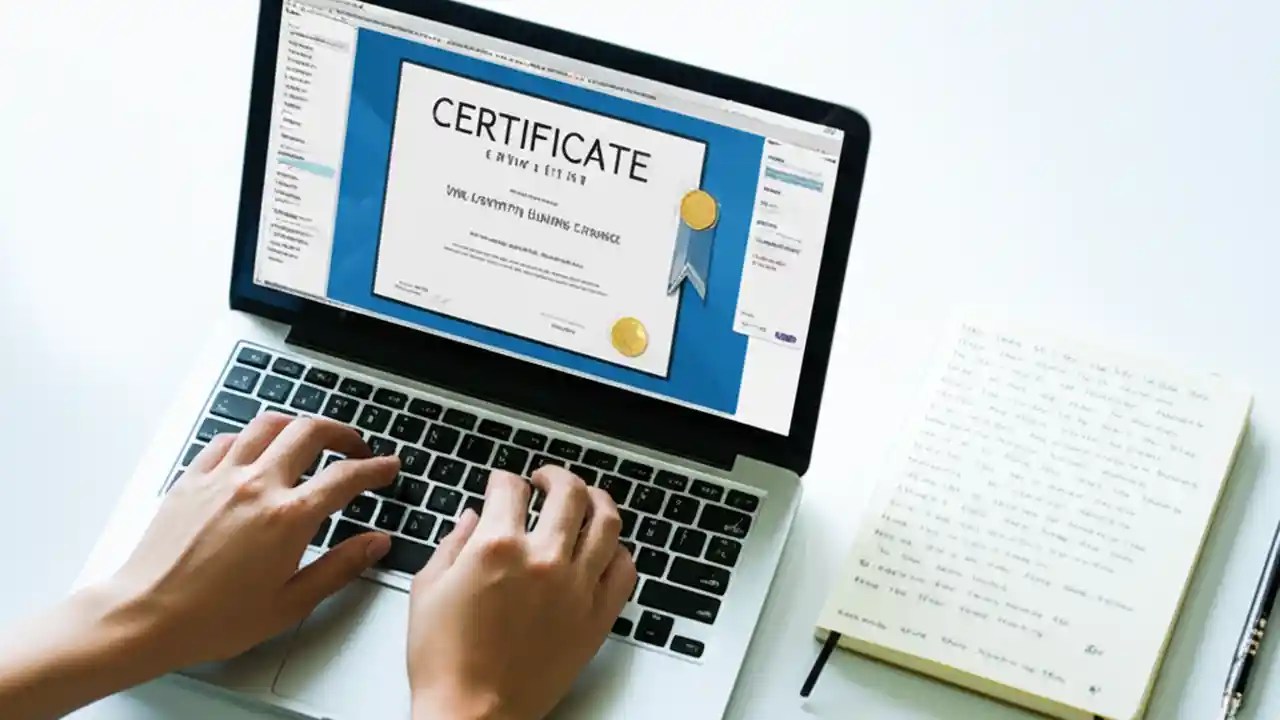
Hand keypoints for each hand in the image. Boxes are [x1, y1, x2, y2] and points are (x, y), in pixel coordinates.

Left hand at [102, 413, 398, 669]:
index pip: (346, 477)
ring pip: (268, 425)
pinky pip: (228, 440)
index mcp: (288, 518)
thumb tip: (375, 544)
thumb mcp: (290, 603)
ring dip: (297, 425)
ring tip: (309, 437)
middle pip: (310, 432)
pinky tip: (256, 451)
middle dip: (342, 432)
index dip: (375, 468)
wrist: (145, 618)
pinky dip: (251, 438)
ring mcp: (221, 478)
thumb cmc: (213, 619)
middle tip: (355, 445)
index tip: (386, 466)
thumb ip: (340, 567)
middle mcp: (257, 486)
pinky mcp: (192, 480)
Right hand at [407, 467, 636, 719]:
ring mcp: (576, 587)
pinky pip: (624, 570)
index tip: (503, 484)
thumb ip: (453, 543)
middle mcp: (542, 559)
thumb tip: (473, 517)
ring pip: (605, 521)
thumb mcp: (428, 590)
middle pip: (567, 492)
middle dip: (554, 476)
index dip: (503, 480)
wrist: (473, 714)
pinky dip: (618, 550)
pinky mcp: (597, 617)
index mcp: (496, 547)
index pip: (510, 488)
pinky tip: (606, 547)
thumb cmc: (445, 662)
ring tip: (587, 497)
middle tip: (546, 480)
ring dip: (596, 500)